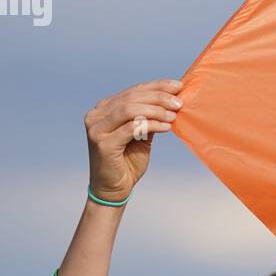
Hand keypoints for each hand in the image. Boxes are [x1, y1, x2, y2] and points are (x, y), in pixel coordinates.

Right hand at [84, 78, 183, 201]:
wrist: (113, 189)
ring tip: (174, 114)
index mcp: (104, 108)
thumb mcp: (141, 135)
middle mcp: (96, 115)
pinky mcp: (102, 143)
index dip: (157, 86)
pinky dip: (151, 124)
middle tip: (179, 102)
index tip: (178, 86)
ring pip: (130, 110)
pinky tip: (166, 126)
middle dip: (159, 97)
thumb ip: (149, 117)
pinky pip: (131, 128)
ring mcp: (96, 128)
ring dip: (156, 110)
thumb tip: (172, 100)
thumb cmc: (128, 161)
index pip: (133, 90)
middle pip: (132, 97)